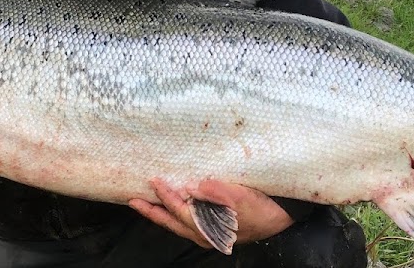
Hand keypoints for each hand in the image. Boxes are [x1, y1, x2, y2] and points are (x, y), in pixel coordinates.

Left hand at [129, 178, 293, 248]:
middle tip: (132, 200)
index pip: (179, 209)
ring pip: (177, 225)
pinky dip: (175, 215)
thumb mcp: (241, 197)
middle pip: (170, 222)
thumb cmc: (262, 209)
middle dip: (151, 211)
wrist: (281, 222)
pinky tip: (174, 206)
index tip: (154, 179)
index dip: (165, 194)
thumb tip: (192, 187)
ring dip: (161, 214)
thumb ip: (216, 192)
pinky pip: (186, 224)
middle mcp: (204, 234)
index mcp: (208, 227)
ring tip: (146, 203)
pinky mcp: (214, 231)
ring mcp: (208, 235)